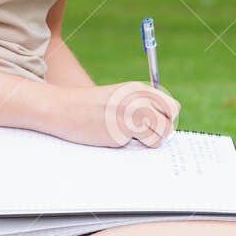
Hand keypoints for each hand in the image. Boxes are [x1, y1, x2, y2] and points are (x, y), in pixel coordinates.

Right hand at [50, 82, 179, 147]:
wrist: (63, 108)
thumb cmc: (91, 105)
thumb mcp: (120, 95)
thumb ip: (142, 103)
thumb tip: (167, 123)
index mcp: (139, 89)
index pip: (172, 107)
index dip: (166, 119)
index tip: (154, 124)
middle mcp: (138, 101)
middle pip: (169, 124)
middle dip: (160, 133)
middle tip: (144, 135)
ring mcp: (130, 117)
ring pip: (158, 138)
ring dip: (148, 142)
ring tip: (131, 137)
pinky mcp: (120, 132)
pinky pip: (139, 145)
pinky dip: (130, 145)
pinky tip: (115, 137)